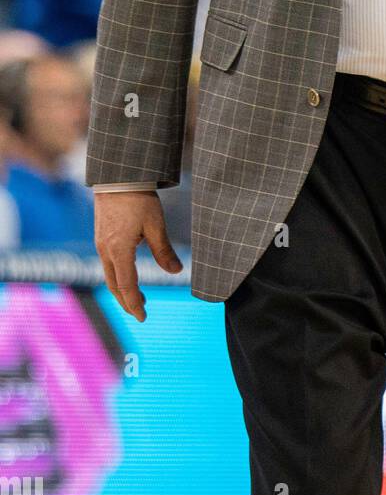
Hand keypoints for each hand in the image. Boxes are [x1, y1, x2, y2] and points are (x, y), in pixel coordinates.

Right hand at [95, 192, 182, 321]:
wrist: (117, 176)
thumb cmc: (138, 198)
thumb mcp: (156, 225)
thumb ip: (164, 251)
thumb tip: (176, 271)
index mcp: (119, 251)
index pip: (126, 286)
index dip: (135, 303)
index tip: (143, 317)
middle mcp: (106, 250)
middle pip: (114, 285)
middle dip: (127, 301)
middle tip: (141, 313)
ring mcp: (101, 243)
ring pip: (110, 275)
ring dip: (123, 289)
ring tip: (138, 297)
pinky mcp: (101, 236)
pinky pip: (108, 263)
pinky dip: (118, 275)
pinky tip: (129, 273)